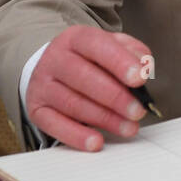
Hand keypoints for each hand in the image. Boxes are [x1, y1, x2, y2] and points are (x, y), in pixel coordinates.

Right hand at [25, 24, 153, 151]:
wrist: (54, 67)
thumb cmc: (92, 59)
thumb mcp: (113, 46)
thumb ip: (133, 52)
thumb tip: (144, 68)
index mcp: (76, 38)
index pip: (96, 45)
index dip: (119, 62)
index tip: (140, 79)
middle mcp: (55, 59)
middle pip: (84, 77)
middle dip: (115, 97)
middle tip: (138, 111)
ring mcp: (42, 85)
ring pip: (73, 104)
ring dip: (104, 119)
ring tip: (129, 127)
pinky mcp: (36, 109)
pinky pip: (54, 125)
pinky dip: (76, 136)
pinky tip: (96, 142)